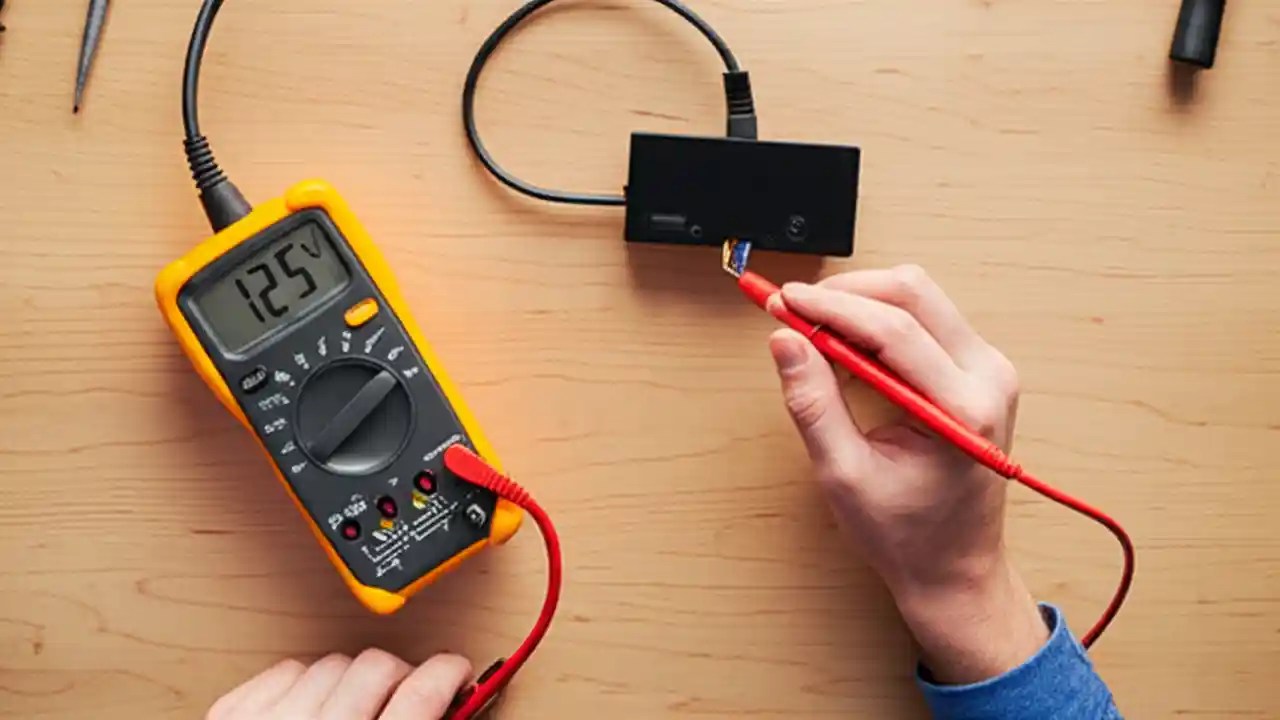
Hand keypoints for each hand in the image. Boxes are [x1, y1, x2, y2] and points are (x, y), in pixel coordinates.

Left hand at [207, 650, 470, 719]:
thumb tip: (454, 712)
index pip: (422, 695)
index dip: (449, 675)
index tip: (455, 673)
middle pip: (378, 667)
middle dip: (401, 677)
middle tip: (407, 695)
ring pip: (333, 663)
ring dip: (353, 680)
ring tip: (355, 708)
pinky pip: (287, 671)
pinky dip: (306, 683)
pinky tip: (314, 709)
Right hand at [767, 265, 1046, 683]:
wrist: (956, 567)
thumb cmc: (908, 534)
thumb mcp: (844, 474)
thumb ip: (813, 403)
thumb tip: (785, 341)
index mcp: (963, 408)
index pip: (894, 329)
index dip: (831, 307)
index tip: (783, 301)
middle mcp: (989, 377)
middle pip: (912, 293)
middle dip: (845, 293)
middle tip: (793, 309)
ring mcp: (990, 369)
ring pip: (920, 297)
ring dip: (861, 303)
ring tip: (814, 331)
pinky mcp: (980, 369)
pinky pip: (926, 318)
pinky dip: (879, 319)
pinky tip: (845, 345)